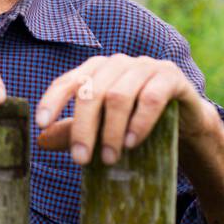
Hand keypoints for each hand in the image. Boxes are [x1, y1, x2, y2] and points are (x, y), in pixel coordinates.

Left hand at [34, 54, 219, 164]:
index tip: (40, 124)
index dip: (52, 100)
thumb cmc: (134, 123)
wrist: (183, 123)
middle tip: (80, 159)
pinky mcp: (171, 77)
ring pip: (119, 95)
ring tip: (109, 158)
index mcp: (96, 70)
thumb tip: (41, 141)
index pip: (68, 81)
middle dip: (83, 128)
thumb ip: (72, 131)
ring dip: (111, 131)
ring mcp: (146, 66)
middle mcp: (118, 63)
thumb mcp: (101, 128)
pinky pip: (151, 97)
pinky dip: (138, 122)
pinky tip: (132, 143)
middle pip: (92, 92)